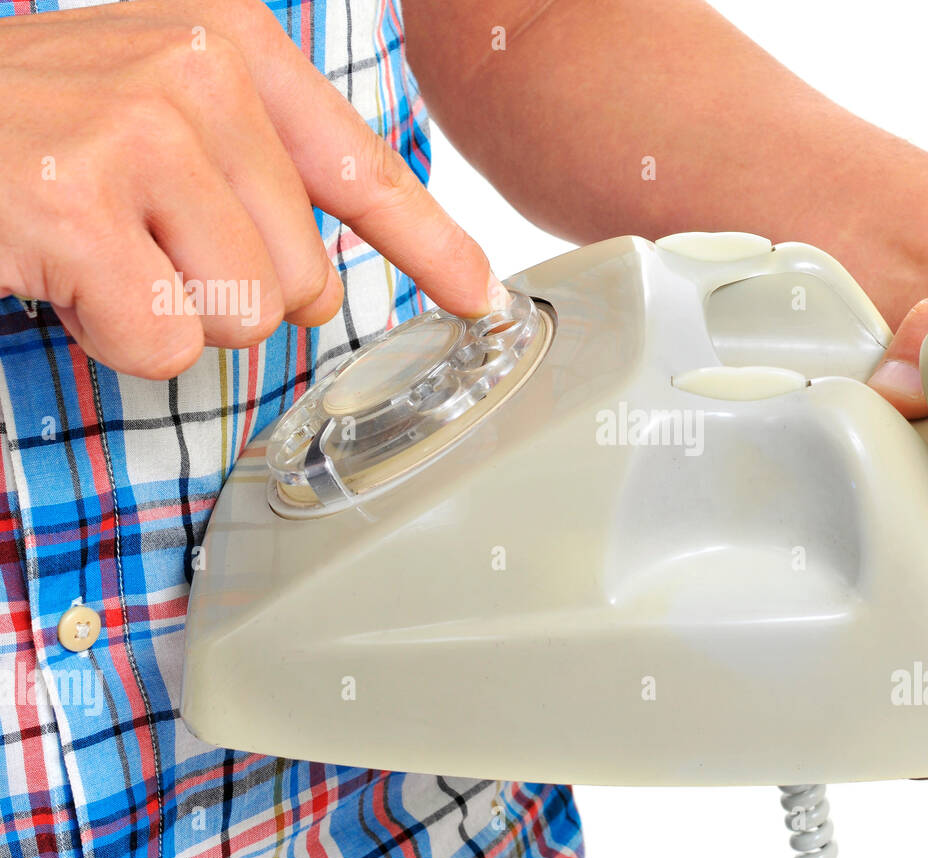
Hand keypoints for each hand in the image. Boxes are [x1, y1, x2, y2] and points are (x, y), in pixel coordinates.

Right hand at [0, 0, 506, 379]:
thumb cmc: (31, 129)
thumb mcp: (157, 112)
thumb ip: (254, 173)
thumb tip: (331, 280)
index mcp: (229, 43)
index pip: (363, 169)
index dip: (431, 244)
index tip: (483, 296)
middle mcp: (196, 72)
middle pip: (302, 278)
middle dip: (224, 291)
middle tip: (137, 239)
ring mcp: (138, 132)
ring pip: (243, 316)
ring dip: (167, 313)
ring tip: (98, 248)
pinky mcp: (79, 204)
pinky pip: (165, 343)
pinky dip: (113, 338)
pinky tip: (64, 274)